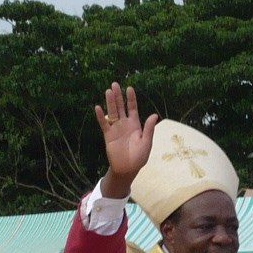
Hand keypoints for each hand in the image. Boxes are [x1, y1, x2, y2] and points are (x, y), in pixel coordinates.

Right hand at [95, 82, 158, 197]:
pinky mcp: (108, 135)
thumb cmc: (139, 157)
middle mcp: (124, 124)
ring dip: (110, 102)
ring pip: (112, 112)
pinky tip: (98, 108)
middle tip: (115, 84)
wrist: (128, 169)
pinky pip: (104, 124)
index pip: (132, 108)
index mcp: (135, 125)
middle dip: (118, 96)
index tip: (129, 88)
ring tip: (108, 91)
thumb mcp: (146, 143)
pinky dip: (101, 116)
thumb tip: (154, 115)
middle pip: (120, 107)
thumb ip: (148, 129)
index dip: (131, 98)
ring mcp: (116, 129)